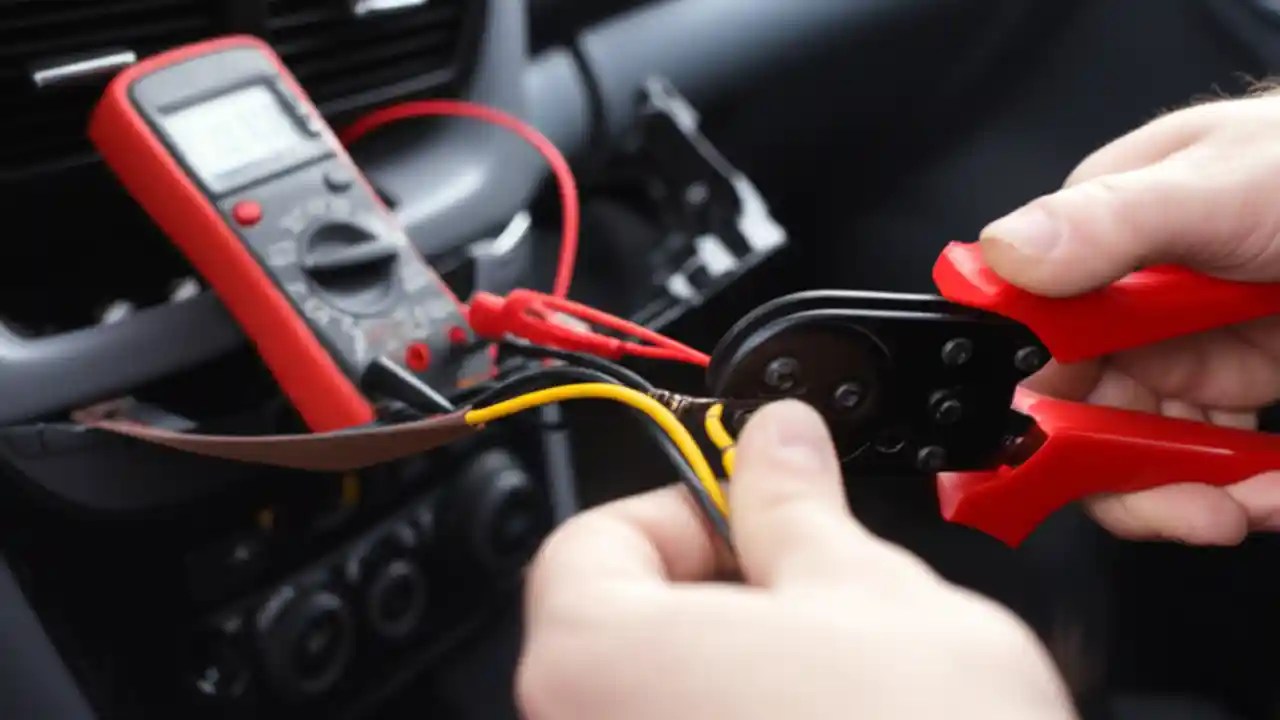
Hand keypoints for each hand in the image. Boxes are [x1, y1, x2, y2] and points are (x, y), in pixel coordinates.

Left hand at [517, 401, 1074, 719]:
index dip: (683, 507)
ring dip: (739, 676)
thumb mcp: (870, 594)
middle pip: (622, 630)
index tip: (756, 515)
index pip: (590, 540)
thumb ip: (796, 506)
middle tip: (817, 597)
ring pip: (662, 703)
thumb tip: (775, 442)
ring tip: (844, 684)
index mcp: (594, 657)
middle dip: (721, 596)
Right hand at [979, 92, 1279, 544]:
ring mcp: (1182, 351)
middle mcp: (1124, 309)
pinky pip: (1220, 460)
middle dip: (1130, 479)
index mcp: (1090, 249)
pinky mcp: (1238, 385)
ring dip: (1199, 494)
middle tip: (1200, 512)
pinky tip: (1274, 489)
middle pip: (1081, 419)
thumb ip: (1113, 222)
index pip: (1029, 345)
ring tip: (1260, 503)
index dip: (1042, 411)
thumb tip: (1003, 254)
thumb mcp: (1221, 186)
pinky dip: (1250, 487)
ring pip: (1148, 456)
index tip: (1078, 460)